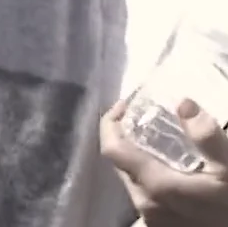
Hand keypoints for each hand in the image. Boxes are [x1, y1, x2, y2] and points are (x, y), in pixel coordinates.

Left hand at [102, 97, 227, 225]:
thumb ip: (207, 137)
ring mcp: (150, 218)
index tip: (124, 105)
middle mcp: (144, 203)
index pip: (112, 148)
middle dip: (126, 138)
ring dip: (139, 158)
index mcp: (155, 185)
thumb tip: (183, 103)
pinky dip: (149, 177)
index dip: (111, 122)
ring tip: (160, 142)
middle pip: (121, 163)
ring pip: (132, 179)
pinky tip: (170, 170)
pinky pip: (144, 194)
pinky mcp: (158, 225)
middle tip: (145, 119)